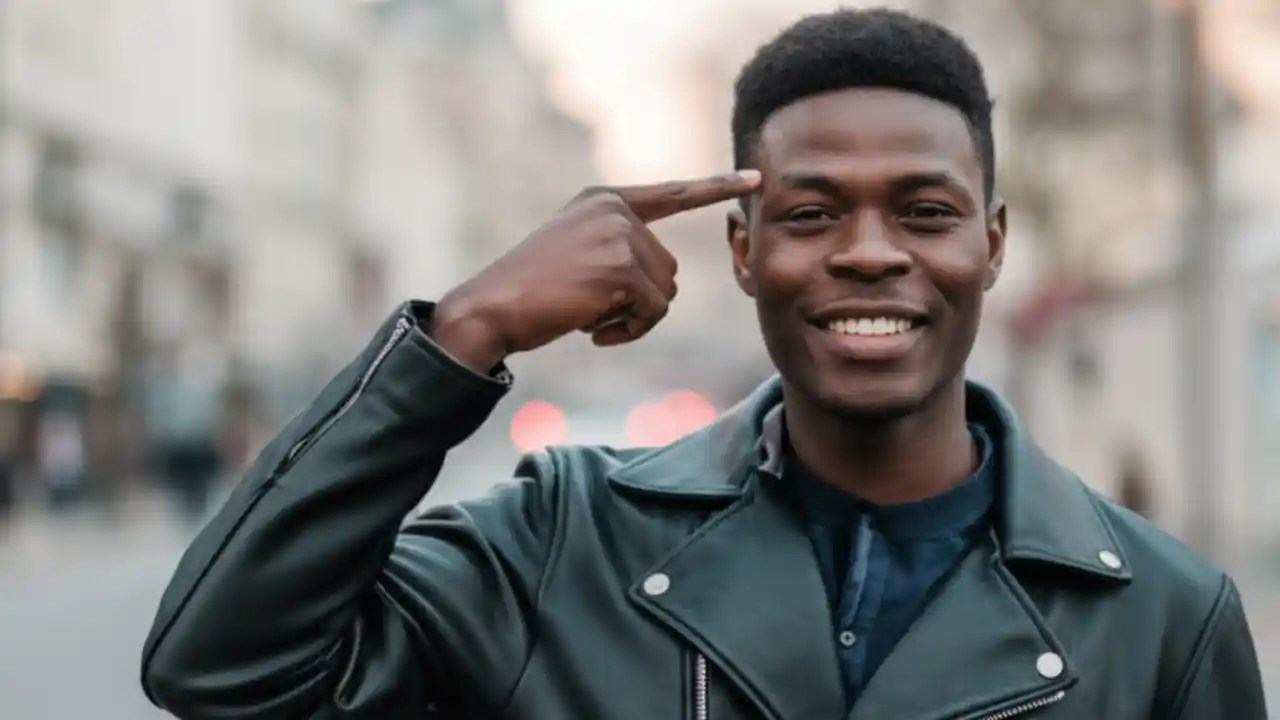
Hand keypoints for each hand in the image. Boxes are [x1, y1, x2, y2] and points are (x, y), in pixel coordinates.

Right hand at [431, 170, 761, 371]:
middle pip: (668, 267)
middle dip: (639, 300)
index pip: (672, 193)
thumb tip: (662, 282)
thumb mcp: (574, 253)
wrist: (490, 308)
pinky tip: (593, 330)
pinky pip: (653, 311)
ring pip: (665, 292)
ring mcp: (620, 235)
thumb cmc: (530, 293)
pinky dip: (629, 331)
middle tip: (592, 309)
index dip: (716, 186)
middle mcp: (615, 210)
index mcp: (603, 200)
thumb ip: (616, 249)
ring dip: (634, 317)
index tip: (754, 177)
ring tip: (588, 316)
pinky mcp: (622, 266)